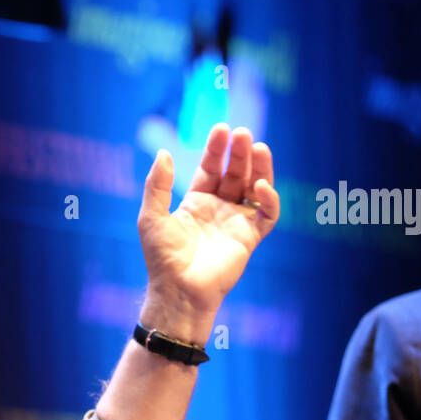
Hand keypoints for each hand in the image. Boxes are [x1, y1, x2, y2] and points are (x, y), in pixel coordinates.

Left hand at [137, 124, 279, 329]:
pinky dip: (268, 199)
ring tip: (259, 147)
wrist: (177, 289)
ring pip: (255, 188)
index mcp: (196, 202)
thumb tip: (164, 152)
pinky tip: (260, 186)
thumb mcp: (152, 215)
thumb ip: (157, 184)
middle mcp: (219, 209)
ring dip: (259, 168)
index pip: (211, 168)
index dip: (216, 149)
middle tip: (243, 133)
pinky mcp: (250, 237)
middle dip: (240, 153)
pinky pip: (266, 214)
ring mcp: (236, 222)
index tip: (221, 129)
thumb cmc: (162, 257)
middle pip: (235, 173)